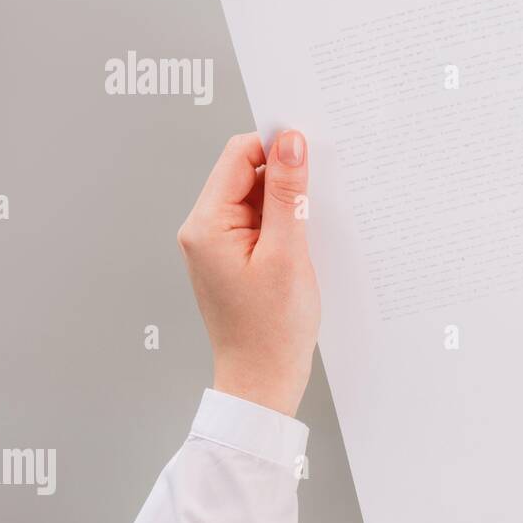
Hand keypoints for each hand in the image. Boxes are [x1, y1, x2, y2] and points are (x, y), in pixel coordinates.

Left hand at [177, 131, 320, 416]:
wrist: (263, 381)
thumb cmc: (272, 329)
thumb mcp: (287, 254)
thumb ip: (287, 194)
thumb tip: (291, 142)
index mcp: (206, 224)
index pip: (239, 155)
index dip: (277, 147)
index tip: (314, 153)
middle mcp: (203, 229)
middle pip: (247, 173)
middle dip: (285, 176)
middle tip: (319, 195)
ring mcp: (217, 244)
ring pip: (256, 197)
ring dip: (287, 202)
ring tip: (311, 230)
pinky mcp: (233, 257)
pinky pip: (259, 222)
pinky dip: (284, 223)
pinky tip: (303, 243)